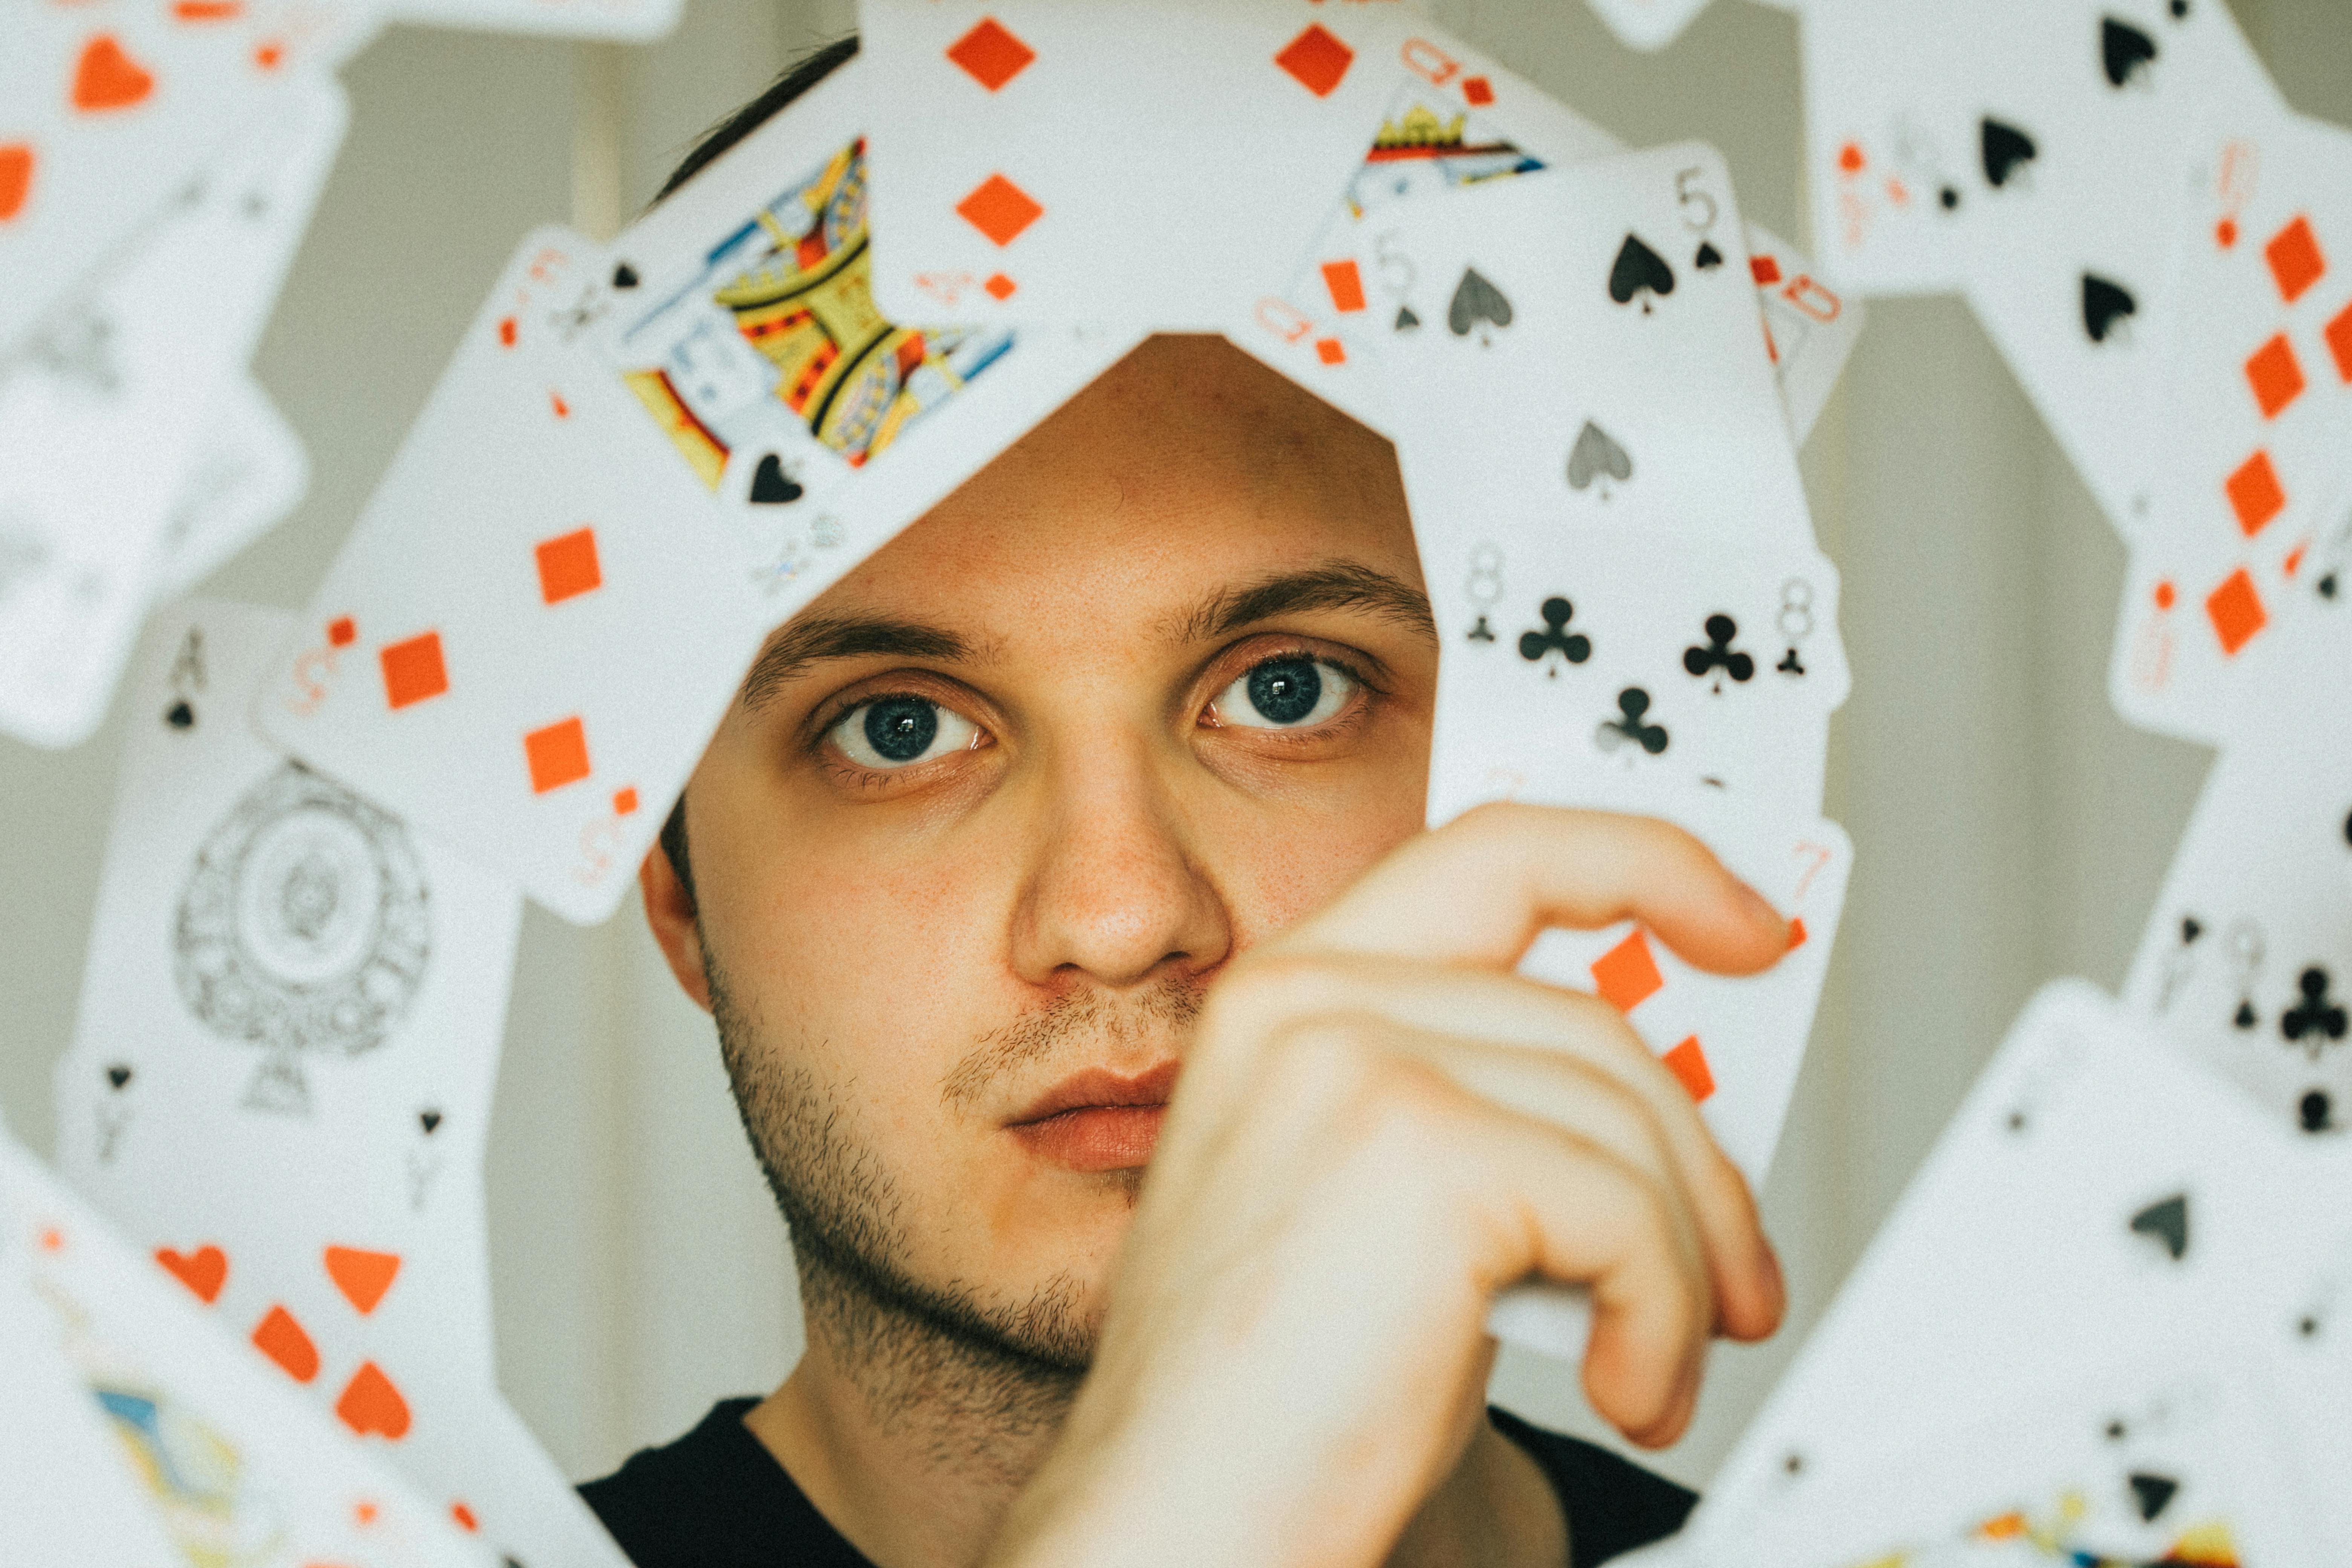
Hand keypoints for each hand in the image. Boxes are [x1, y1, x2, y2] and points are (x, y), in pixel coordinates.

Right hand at [987, 804, 1790, 1567]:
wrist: (1184, 1512)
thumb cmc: (1278, 1391)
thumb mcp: (1383, 1196)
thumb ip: (1488, 1099)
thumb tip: (1657, 1097)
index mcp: (1292, 993)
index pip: (1496, 850)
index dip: (1641, 861)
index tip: (1745, 921)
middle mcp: (1310, 1000)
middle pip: (1592, 1011)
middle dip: (1699, 1150)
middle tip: (1736, 1263)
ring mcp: (1354, 1058)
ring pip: (1624, 1115)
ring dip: (1683, 1258)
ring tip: (1654, 1362)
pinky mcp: (1420, 1149)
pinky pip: (1627, 1209)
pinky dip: (1662, 1314)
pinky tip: (1629, 1386)